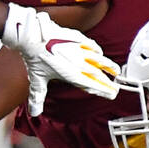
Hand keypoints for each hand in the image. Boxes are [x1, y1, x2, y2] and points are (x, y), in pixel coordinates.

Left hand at [1, 5, 118, 115]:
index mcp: (70, 73)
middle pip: (97, 73)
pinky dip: (97, 51)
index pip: (91, 84)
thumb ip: (38, 96)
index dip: (103, 90)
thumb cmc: (35, 56)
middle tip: (115, 87)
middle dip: (108, 82)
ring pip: (98, 58)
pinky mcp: (77, 38)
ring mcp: (78, 49)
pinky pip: (91, 45)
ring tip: (115, 70)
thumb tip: (34, 112)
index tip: (112, 94)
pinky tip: (99, 52)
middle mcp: (77, 61)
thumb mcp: (37, 79)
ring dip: (108, 65)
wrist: (33, 35)